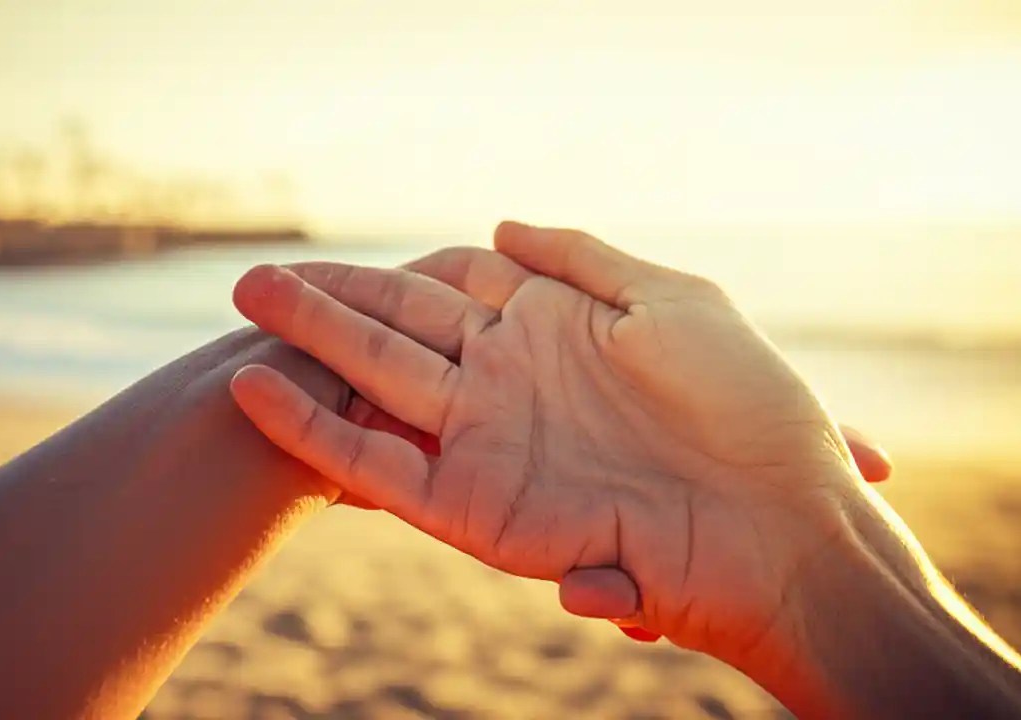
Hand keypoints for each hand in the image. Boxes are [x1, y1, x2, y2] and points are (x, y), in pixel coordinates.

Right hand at [228, 222, 878, 668]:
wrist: (778, 533)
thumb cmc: (746, 409)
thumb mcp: (671, 301)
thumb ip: (581, 257)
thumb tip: (497, 223)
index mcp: (549, 330)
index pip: (448, 284)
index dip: (385, 272)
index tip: (325, 266)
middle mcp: (507, 382)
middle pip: (398, 327)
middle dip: (325, 304)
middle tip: (251, 281)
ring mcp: (484, 444)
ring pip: (375, 380)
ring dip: (308, 345)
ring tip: (242, 305)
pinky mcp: (470, 511)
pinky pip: (379, 467)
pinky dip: (316, 432)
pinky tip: (257, 391)